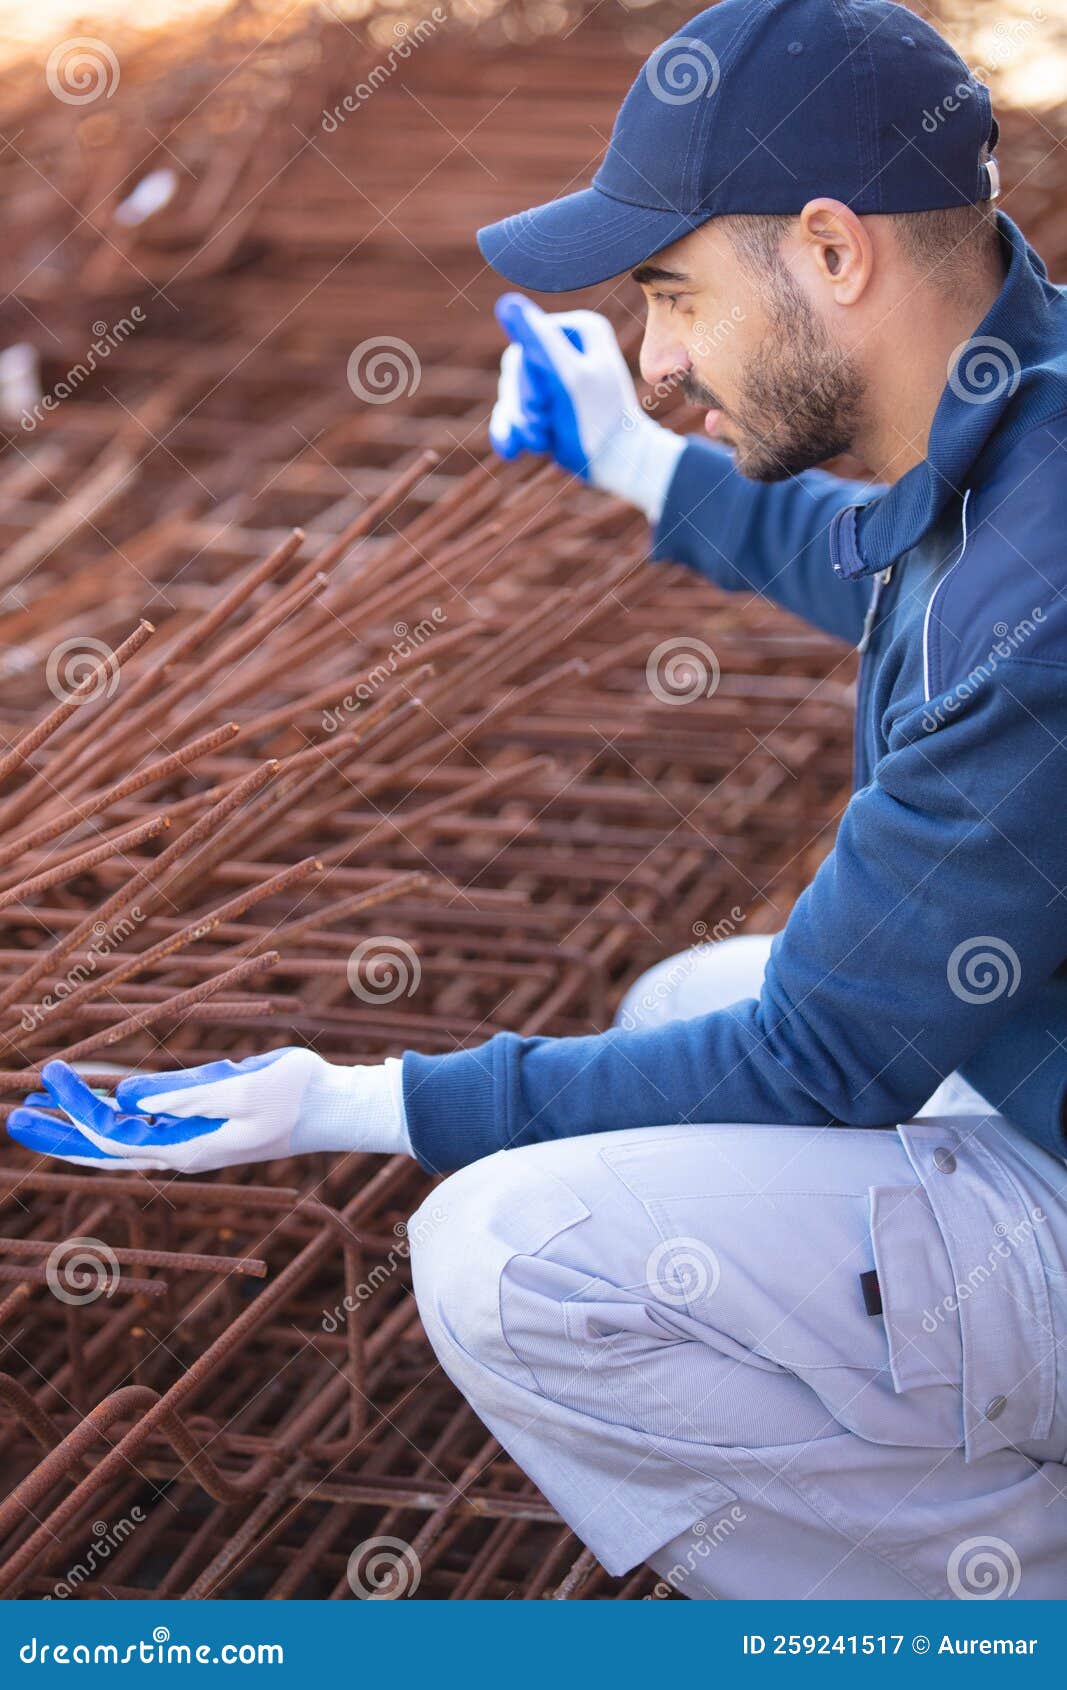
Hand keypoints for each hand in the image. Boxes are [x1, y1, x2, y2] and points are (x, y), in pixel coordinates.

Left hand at [7, 1050, 409, 1173]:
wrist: (336, 1109)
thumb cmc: (297, 1095)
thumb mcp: (243, 1088)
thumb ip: (185, 1094)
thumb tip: (127, 1096)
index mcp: (186, 1145)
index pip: (113, 1132)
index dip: (76, 1107)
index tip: (50, 1074)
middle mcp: (180, 1150)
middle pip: (104, 1147)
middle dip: (59, 1132)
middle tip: (15, 1116)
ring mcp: (190, 1141)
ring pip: (119, 1138)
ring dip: (79, 1123)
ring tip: (41, 1104)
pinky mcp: (201, 1127)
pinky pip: (143, 1125)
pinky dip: (113, 1113)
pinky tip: (96, 1098)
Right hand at [489, 293, 685, 519]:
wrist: (619, 466)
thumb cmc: (599, 422)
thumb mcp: (567, 378)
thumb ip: (538, 340)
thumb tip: (506, 301)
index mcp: (580, 329)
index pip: (525, 345)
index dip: (525, 379)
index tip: (546, 401)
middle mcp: (569, 347)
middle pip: (516, 373)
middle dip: (523, 406)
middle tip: (544, 426)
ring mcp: (558, 378)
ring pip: (513, 396)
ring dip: (521, 423)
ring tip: (541, 442)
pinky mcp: (550, 405)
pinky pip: (515, 413)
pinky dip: (512, 432)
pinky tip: (511, 451)